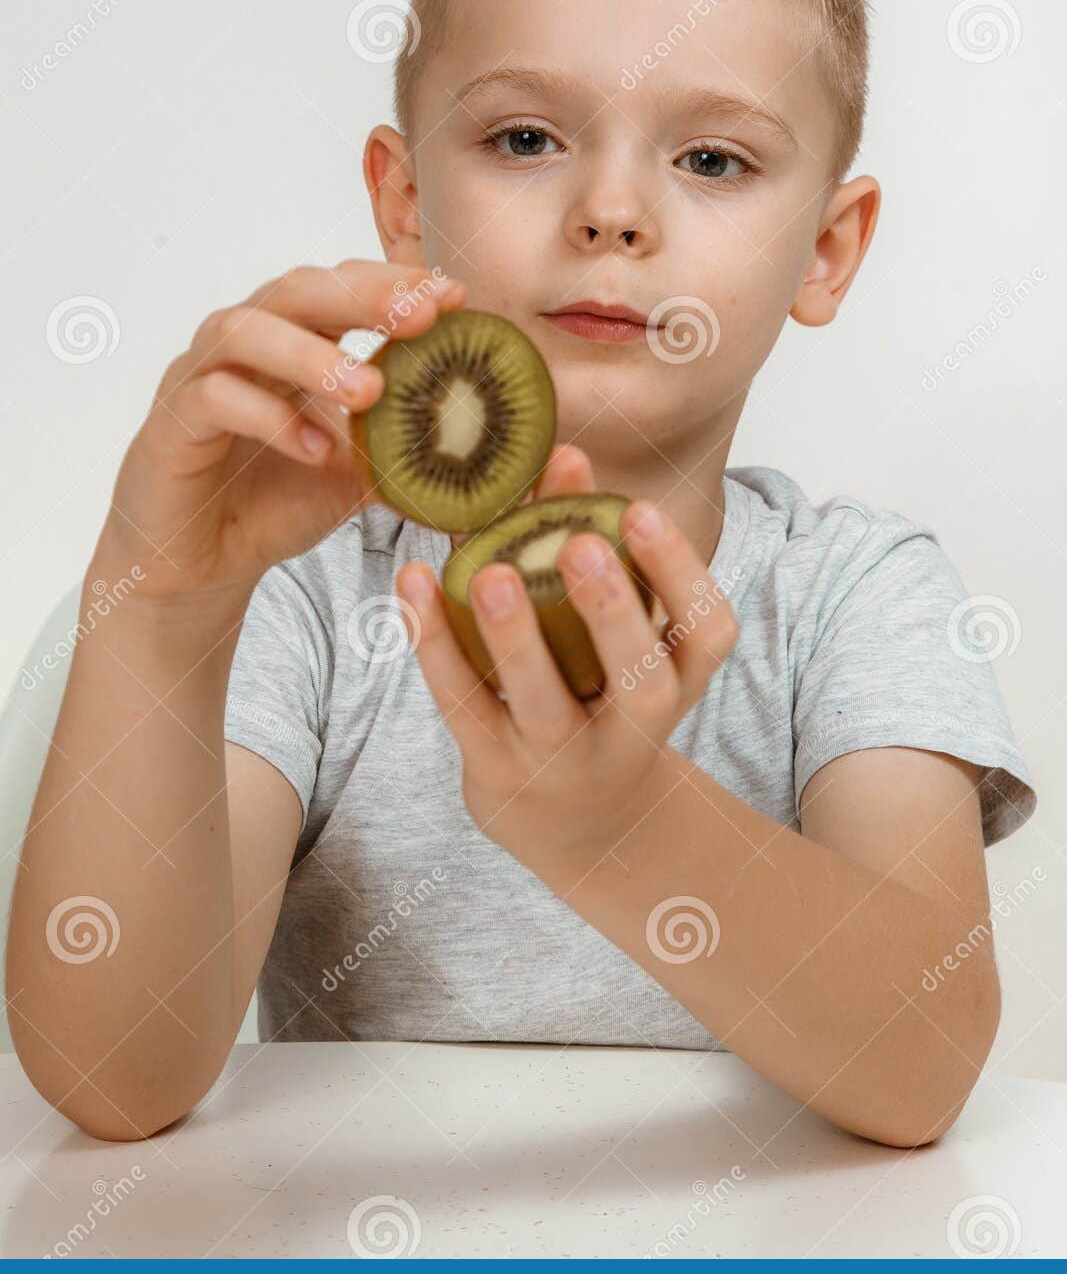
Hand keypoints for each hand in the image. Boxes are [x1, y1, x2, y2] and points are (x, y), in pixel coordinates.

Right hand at [92, 260, 464, 612]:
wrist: (202, 562)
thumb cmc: (277, 499)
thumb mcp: (360, 471)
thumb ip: (406, 445)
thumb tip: (488, 443)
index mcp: (295, 338)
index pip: (345, 287)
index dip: (396, 286)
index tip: (456, 297)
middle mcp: (246, 341)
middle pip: (297, 289)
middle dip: (362, 296)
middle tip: (421, 315)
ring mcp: (201, 374)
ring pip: (246, 331)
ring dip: (312, 355)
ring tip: (371, 390)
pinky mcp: (171, 422)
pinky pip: (216, 399)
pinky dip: (271, 420)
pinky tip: (316, 451)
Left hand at [395, 452, 738, 885]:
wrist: (574, 820)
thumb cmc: (594, 696)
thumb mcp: (612, 637)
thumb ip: (588, 546)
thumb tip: (560, 453)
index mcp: (676, 683)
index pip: (706, 633)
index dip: (680, 573)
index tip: (641, 510)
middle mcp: (631, 728)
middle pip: (637, 676)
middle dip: (611, 609)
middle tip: (578, 542)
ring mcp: (562, 756)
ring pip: (543, 698)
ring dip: (515, 635)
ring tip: (489, 573)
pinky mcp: (497, 771)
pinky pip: (464, 705)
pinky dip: (434, 645)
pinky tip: (411, 585)